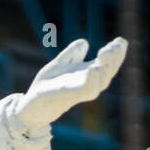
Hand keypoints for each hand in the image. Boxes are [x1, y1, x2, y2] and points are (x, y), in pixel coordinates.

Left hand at [10, 37, 126, 131]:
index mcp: (85, 77)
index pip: (106, 66)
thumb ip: (71, 55)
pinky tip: (91, 70)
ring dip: (101, 73)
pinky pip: (77, 92)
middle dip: (112, 61)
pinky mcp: (59, 97)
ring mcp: (72, 93)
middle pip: (105, 75)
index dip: (116, 55)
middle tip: (113, 47)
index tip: (120, 41)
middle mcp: (83, 86)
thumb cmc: (45, 87)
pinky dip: (86, 83)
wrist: (28, 108)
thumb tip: (85, 42)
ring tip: (103, 60)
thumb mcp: (59, 66)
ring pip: (95, 86)